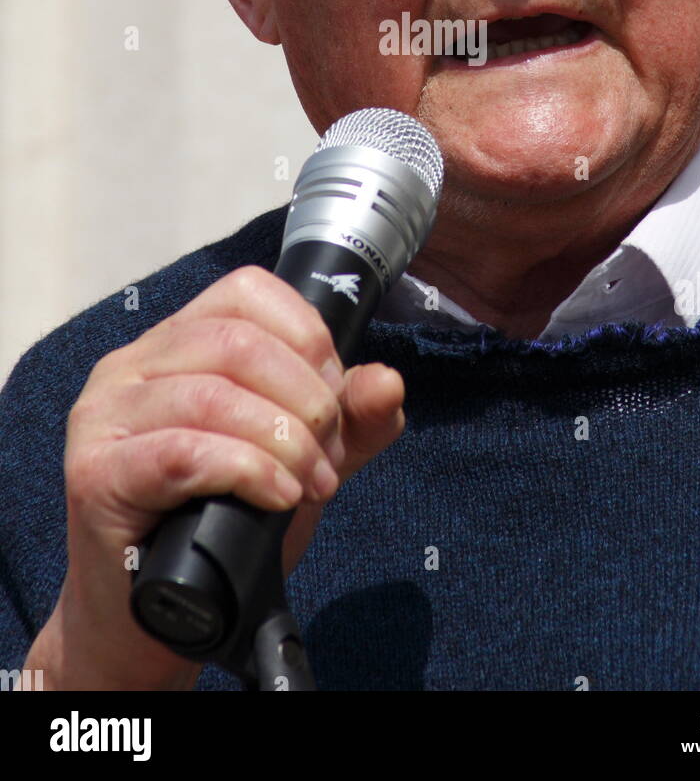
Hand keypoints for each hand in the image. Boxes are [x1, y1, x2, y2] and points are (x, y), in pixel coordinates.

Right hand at [25, 265, 404, 689]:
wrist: (152, 621)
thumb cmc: (219, 528)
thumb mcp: (300, 460)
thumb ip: (350, 420)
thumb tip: (388, 381)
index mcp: (174, 342)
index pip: (247, 292)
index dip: (307, 337)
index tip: (334, 395)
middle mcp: (131, 365)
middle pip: (238, 342)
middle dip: (306, 398)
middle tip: (328, 455)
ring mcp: (105, 416)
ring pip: (213, 396)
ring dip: (284, 441)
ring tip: (309, 482)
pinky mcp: (97, 473)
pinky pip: (184, 452)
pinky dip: (248, 470)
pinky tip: (277, 496)